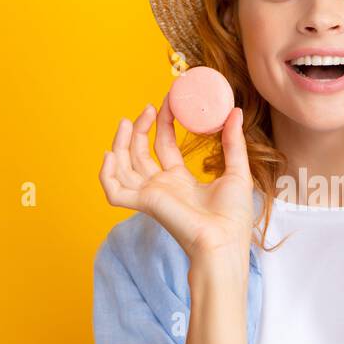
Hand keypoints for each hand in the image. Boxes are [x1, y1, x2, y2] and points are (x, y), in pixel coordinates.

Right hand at [99, 96, 253, 265]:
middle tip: (147, 108)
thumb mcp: (237, 171)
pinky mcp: (145, 204)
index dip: (163, 123)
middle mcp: (162, 187)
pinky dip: (106, 175)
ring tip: (125, 121)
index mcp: (180, 181)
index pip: (163, 147)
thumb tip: (236, 112)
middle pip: (140, 153)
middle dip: (139, 129)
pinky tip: (110, 154)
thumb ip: (233, 142)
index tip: (166, 102)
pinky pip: (114, 191)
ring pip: (123, 167)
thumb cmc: (233, 217)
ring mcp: (151, 195)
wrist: (226, 241)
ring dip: (120, 143)